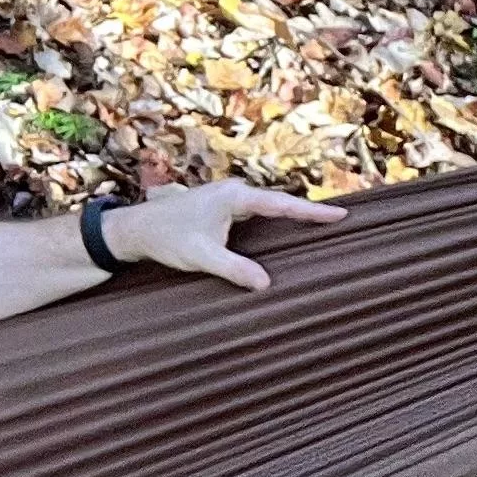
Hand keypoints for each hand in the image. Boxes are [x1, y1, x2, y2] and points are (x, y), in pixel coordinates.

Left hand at [106, 178, 344, 290]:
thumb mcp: (201, 257)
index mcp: (234, 197)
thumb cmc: (166, 238)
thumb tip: (265, 284)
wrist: (135, 228)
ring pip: (268, 208)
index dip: (312, 211)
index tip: (341, 215)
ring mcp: (227, 198)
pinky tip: (286, 232)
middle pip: (280, 202)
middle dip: (308, 211)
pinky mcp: (222, 208)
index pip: (282, 204)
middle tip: (341, 220)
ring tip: (322, 224)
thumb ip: (234, 269)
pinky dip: (275, 221)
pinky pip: (257, 213)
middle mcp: (234, 192)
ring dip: (291, 215)